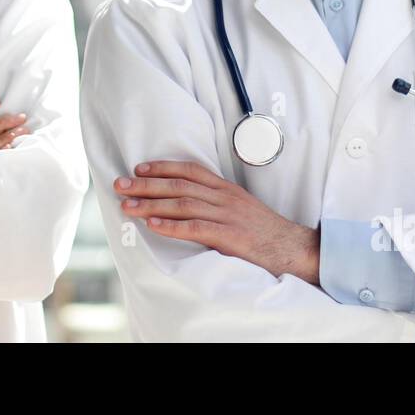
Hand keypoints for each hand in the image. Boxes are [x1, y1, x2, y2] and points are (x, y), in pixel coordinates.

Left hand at [114, 161, 319, 283]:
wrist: (292, 247)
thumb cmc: (264, 231)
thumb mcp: (240, 207)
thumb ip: (216, 202)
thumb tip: (186, 201)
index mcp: (226, 188)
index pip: (189, 170)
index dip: (162, 167)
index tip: (139, 168)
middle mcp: (224, 197)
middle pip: (179, 184)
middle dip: (146, 184)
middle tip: (121, 184)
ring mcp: (226, 215)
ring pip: (182, 203)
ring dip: (150, 204)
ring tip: (127, 206)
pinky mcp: (229, 235)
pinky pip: (195, 227)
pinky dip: (171, 225)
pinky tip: (153, 224)